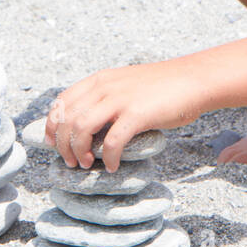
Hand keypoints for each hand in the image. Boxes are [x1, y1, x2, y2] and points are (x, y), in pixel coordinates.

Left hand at [45, 59, 202, 170]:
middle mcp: (104, 87)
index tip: (53, 143)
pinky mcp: (137, 114)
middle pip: (67, 119)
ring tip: (88, 165)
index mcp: (99, 80)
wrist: (194, 79)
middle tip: (72, 162)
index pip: (62, 102)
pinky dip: (110, 158)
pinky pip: (113, 142)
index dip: (52, 125)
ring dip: (80, 152)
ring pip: (82, 129)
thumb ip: (104, 99)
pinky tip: (114, 167)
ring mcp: (120, 99)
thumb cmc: (161, 87)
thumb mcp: (124, 84)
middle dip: (63, 145)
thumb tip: (86, 126)